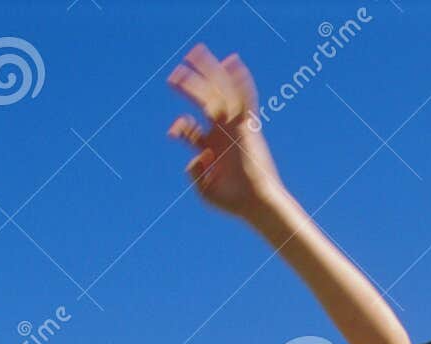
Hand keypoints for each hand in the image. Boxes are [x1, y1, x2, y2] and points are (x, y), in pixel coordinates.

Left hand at [167, 45, 281, 221]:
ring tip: (196, 52)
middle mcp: (220, 133)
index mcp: (209, 147)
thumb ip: (195, 173)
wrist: (257, 204)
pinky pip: (245, 99)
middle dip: (188, 87)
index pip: (189, 128)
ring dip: (208, 73)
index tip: (174, 133)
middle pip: (202, 102)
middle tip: (173, 75)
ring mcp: (234, 128)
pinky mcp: (247, 127)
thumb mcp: (206, 191)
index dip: (180, 127)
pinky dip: (240, 81)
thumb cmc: (234, 202)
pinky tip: (233, 61)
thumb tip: (198, 155)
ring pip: (219, 93)